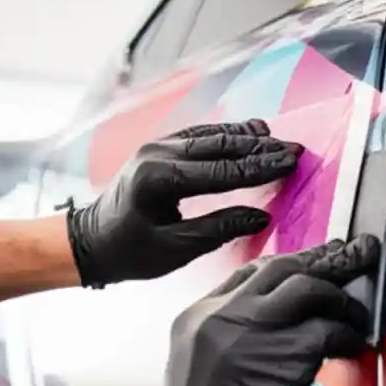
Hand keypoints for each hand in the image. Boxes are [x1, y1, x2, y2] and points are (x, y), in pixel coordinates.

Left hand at [65, 119, 300, 287]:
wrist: (90, 241)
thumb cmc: (130, 252)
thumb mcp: (176, 249)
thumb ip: (219, 229)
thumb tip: (261, 216)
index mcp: (160, 180)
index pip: (221, 171)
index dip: (259, 167)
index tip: (290, 163)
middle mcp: (158, 153)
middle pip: (220, 145)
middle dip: (261, 148)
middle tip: (295, 150)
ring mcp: (157, 145)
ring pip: (211, 135)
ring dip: (247, 137)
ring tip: (280, 140)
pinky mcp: (159, 146)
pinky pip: (200, 135)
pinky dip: (227, 134)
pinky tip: (251, 133)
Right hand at [126, 236, 379, 385]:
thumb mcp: (196, 370)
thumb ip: (229, 341)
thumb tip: (278, 334)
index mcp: (196, 317)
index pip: (251, 273)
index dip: (289, 268)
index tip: (312, 267)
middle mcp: (222, 314)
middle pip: (283, 268)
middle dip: (324, 261)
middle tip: (354, 257)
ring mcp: (253, 332)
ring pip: (310, 288)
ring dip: (341, 299)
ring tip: (357, 313)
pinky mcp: (284, 357)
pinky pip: (329, 330)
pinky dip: (349, 336)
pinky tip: (356, 345)